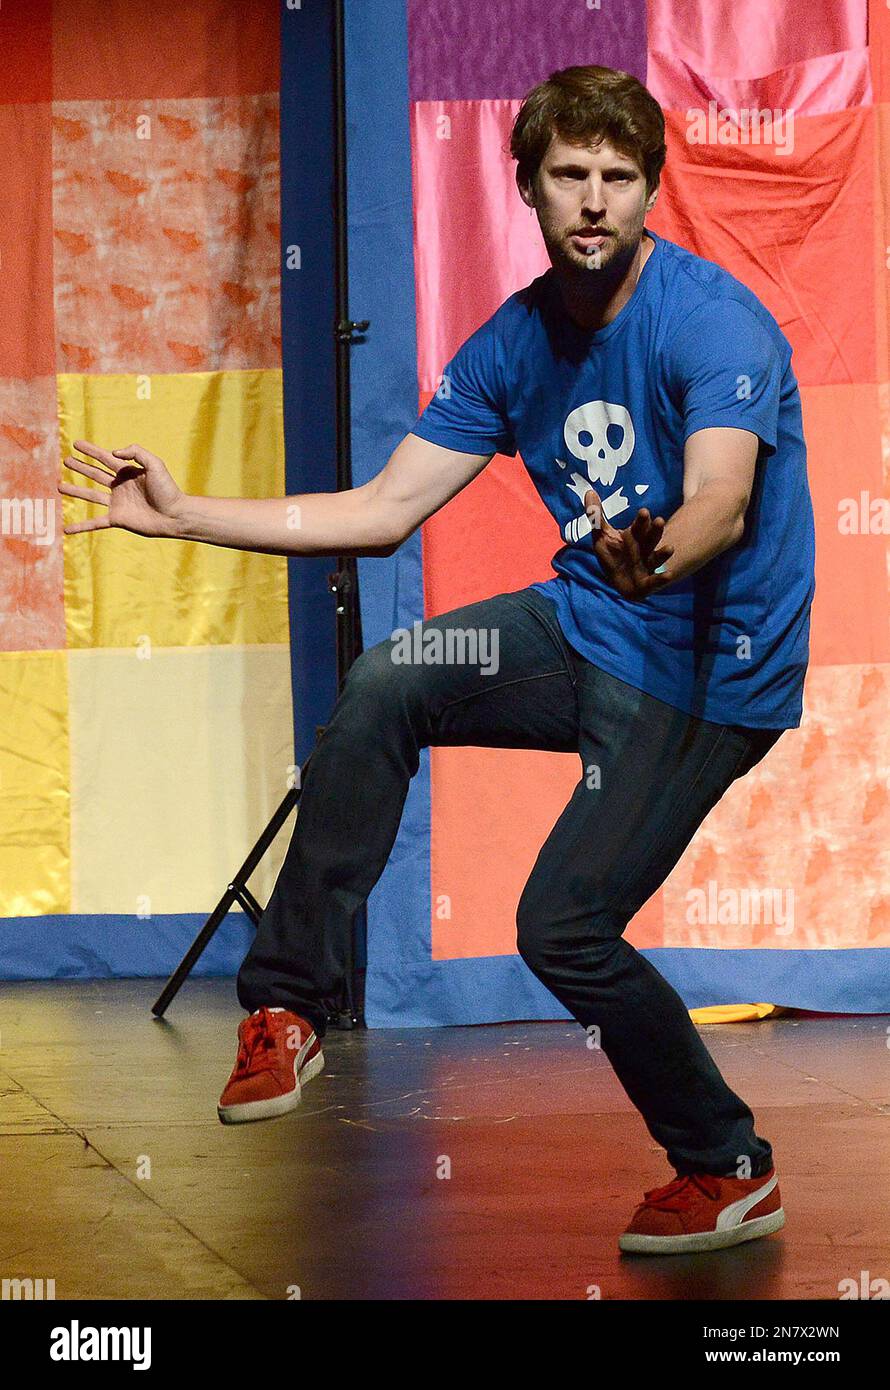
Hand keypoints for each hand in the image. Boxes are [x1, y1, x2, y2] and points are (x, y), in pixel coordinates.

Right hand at [58, 441, 185, 537]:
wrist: (174, 515)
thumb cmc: (168, 490)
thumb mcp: (155, 464)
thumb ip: (135, 452)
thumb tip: (113, 452)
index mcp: (128, 472)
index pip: (105, 458)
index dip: (90, 451)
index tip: (76, 444)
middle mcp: (121, 486)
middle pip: (95, 474)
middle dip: (81, 467)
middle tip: (66, 461)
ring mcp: (118, 503)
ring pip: (91, 495)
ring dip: (75, 491)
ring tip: (59, 486)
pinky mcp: (117, 519)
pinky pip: (95, 522)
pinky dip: (81, 526)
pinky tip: (67, 529)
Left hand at [583, 488, 673, 600]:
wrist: (621, 582)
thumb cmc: (613, 555)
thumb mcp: (602, 535)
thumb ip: (596, 516)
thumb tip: (589, 491)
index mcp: (635, 536)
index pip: (639, 526)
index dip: (641, 520)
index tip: (643, 512)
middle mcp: (644, 549)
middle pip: (650, 538)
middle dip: (654, 531)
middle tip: (659, 521)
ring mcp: (647, 565)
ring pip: (656, 557)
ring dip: (663, 553)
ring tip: (670, 548)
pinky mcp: (647, 582)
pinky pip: (655, 581)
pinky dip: (662, 579)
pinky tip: (669, 575)